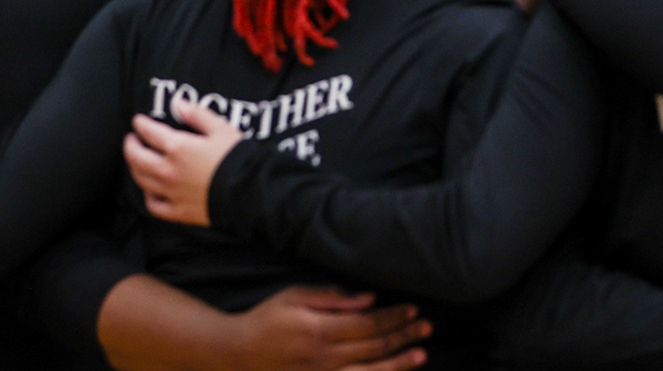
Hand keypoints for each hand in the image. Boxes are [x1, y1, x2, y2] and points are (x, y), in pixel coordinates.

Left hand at [125, 99, 242, 227]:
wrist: (249, 193)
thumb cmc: (237, 158)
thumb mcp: (221, 129)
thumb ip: (197, 115)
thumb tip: (178, 104)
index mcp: (178, 147)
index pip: (150, 133)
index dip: (141, 125)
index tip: (138, 121)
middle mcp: (168, 171)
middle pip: (137, 157)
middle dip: (131, 146)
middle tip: (131, 139)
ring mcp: (171, 193)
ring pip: (141, 180)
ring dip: (134, 167)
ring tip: (136, 160)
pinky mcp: (178, 211)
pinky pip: (154, 205)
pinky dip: (147, 196)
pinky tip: (150, 190)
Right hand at [228, 286, 429, 370]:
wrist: (235, 355)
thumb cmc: (266, 319)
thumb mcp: (294, 297)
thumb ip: (332, 298)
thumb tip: (369, 298)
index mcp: (319, 331)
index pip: (367, 324)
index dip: (393, 317)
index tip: (413, 309)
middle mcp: (324, 358)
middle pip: (373, 347)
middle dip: (403, 336)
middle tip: (427, 327)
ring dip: (398, 364)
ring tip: (421, 355)